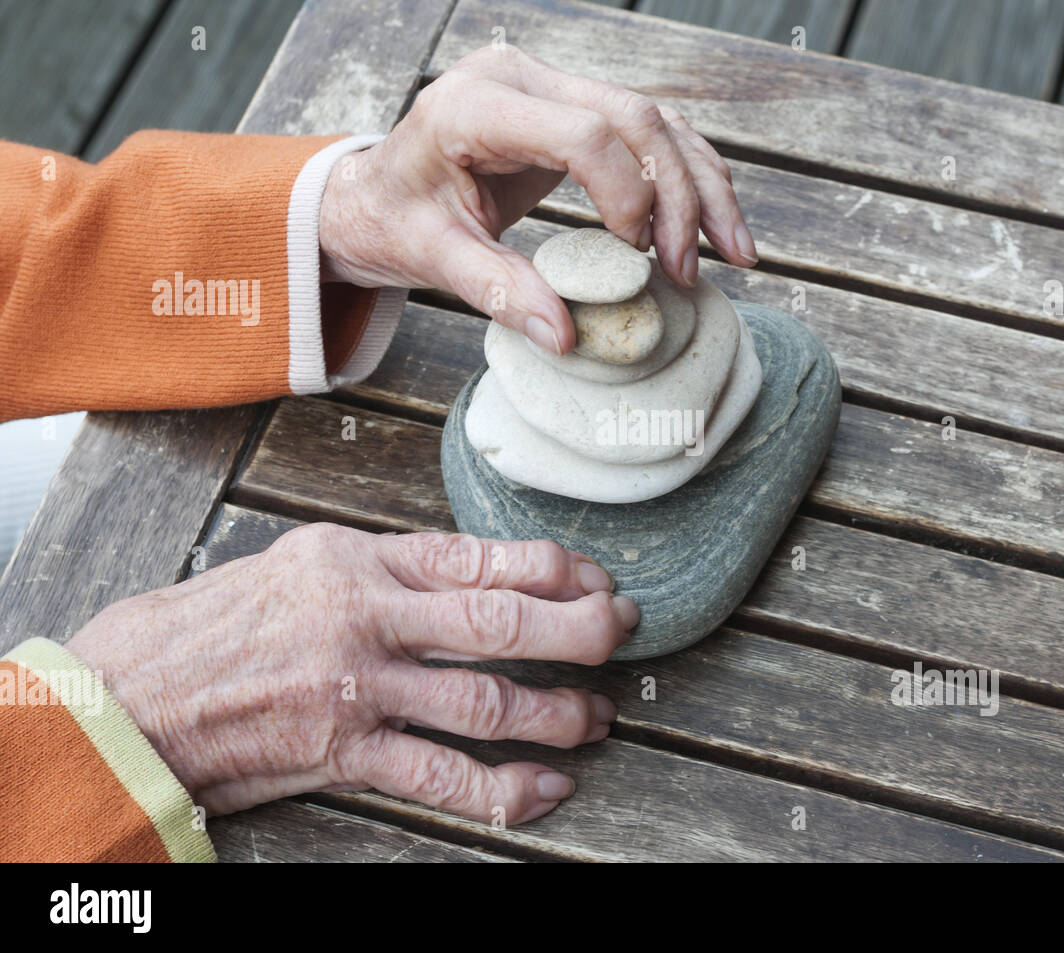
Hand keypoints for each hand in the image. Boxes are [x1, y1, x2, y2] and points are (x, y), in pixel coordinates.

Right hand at [66, 524, 638, 823]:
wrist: (128, 692)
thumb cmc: (211, 623)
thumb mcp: (299, 563)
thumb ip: (383, 568)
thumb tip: (464, 574)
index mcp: (359, 559)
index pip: (480, 555)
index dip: (552, 566)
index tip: (593, 575)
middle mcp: (368, 617)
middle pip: (501, 620)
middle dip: (578, 627)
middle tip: (622, 633)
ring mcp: (359, 688)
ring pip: (486, 700)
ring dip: (556, 711)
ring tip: (593, 718)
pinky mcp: (344, 753)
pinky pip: (442, 775)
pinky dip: (503, 789)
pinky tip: (547, 788)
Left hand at [318, 44, 757, 354]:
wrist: (376, 194)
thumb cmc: (395, 221)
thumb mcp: (431, 258)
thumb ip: (496, 290)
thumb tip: (565, 337)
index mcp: (476, 104)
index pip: (583, 133)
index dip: (627, 195)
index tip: (637, 260)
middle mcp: (521, 78)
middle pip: (634, 120)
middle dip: (678, 198)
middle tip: (688, 271)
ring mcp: (551, 86)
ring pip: (655, 121)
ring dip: (702, 187)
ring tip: (737, 252)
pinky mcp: (572, 107)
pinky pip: (647, 133)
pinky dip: (687, 177)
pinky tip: (716, 224)